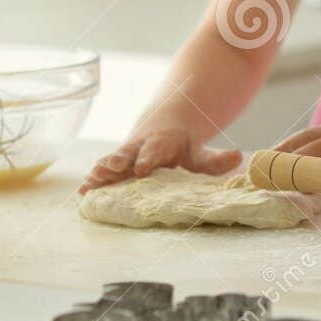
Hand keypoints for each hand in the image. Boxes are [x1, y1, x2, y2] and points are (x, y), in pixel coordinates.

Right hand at [79, 123, 241, 194]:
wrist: (162, 126)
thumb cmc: (182, 146)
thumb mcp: (200, 153)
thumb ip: (216, 160)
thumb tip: (238, 157)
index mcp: (160, 143)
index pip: (154, 151)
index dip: (148, 159)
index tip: (142, 168)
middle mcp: (140, 147)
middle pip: (128, 153)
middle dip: (118, 161)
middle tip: (109, 168)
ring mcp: (126, 155)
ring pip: (111, 161)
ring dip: (101, 171)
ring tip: (90, 181)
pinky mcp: (116, 164)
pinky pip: (102, 171)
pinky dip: (92, 180)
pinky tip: (82, 193)